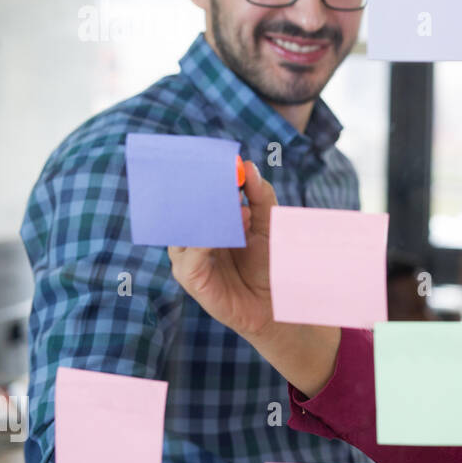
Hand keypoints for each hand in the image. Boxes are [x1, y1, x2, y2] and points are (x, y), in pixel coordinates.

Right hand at [168, 159, 276, 339]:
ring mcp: (189, 259)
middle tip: (222, 174)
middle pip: (183, 209)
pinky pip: (191, 255)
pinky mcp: (191, 279)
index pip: (192, 196)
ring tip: (236, 203)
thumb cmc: (269, 264)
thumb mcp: (267, 223)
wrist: (278, 303)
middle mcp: (192, 240)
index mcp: (205, 224)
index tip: (218, 159)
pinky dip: (208, 240)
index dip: (200, 177)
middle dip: (201, 190)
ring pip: (186, 229)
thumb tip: (248, 166)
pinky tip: (231, 229)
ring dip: (209, 214)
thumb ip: (259, 196)